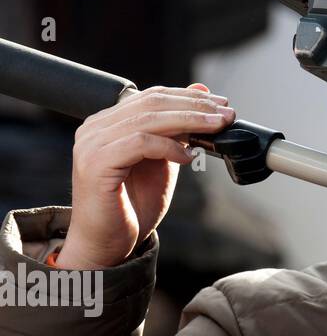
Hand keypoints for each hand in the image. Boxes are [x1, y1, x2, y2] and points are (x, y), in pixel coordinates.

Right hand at [59, 84, 234, 269]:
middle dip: (195, 106)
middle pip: (152, 103)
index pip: (152, 96)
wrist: (109, 244)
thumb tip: (202, 91)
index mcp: (107, 123)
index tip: (221, 104)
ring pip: (148, 119)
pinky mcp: (94, 163)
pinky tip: (188, 157)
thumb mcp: (164, 159)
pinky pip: (139, 143)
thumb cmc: (134, 204)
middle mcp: (94, 128)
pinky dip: (169, 146)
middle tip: (226, 114)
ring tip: (217, 128)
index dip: (189, 97)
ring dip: (190, 121)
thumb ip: (178, 129)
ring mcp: (91, 144)